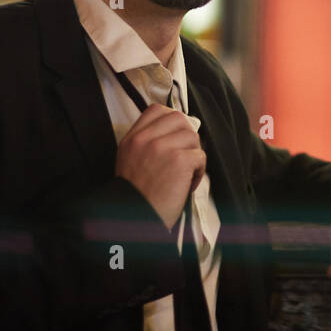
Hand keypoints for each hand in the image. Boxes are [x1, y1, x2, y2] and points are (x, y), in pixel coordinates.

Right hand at [115, 104, 204, 229]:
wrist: (135, 219)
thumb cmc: (137, 197)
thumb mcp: (130, 161)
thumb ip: (147, 143)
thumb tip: (177, 132)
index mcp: (132, 139)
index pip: (156, 111)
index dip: (171, 121)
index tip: (175, 137)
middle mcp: (146, 139)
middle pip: (179, 118)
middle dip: (187, 136)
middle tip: (184, 155)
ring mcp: (162, 148)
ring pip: (193, 137)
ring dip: (194, 156)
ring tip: (185, 174)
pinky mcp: (180, 160)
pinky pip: (200, 155)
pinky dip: (199, 172)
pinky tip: (188, 184)